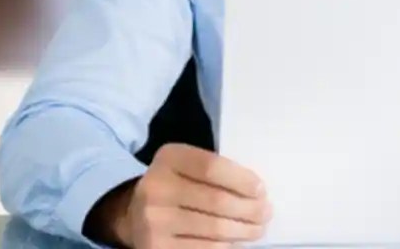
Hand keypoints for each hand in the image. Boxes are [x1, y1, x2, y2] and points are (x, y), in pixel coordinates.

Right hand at [85, 143, 270, 247]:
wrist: (133, 215)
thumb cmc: (176, 185)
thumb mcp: (188, 166)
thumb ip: (217, 171)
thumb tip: (257, 193)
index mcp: (168, 158)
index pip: (212, 167)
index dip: (242, 180)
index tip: (261, 190)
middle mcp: (155, 188)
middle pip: (217, 201)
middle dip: (250, 209)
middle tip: (266, 213)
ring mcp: (153, 221)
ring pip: (214, 228)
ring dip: (244, 230)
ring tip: (258, 229)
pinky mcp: (156, 247)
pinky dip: (225, 246)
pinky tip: (235, 242)